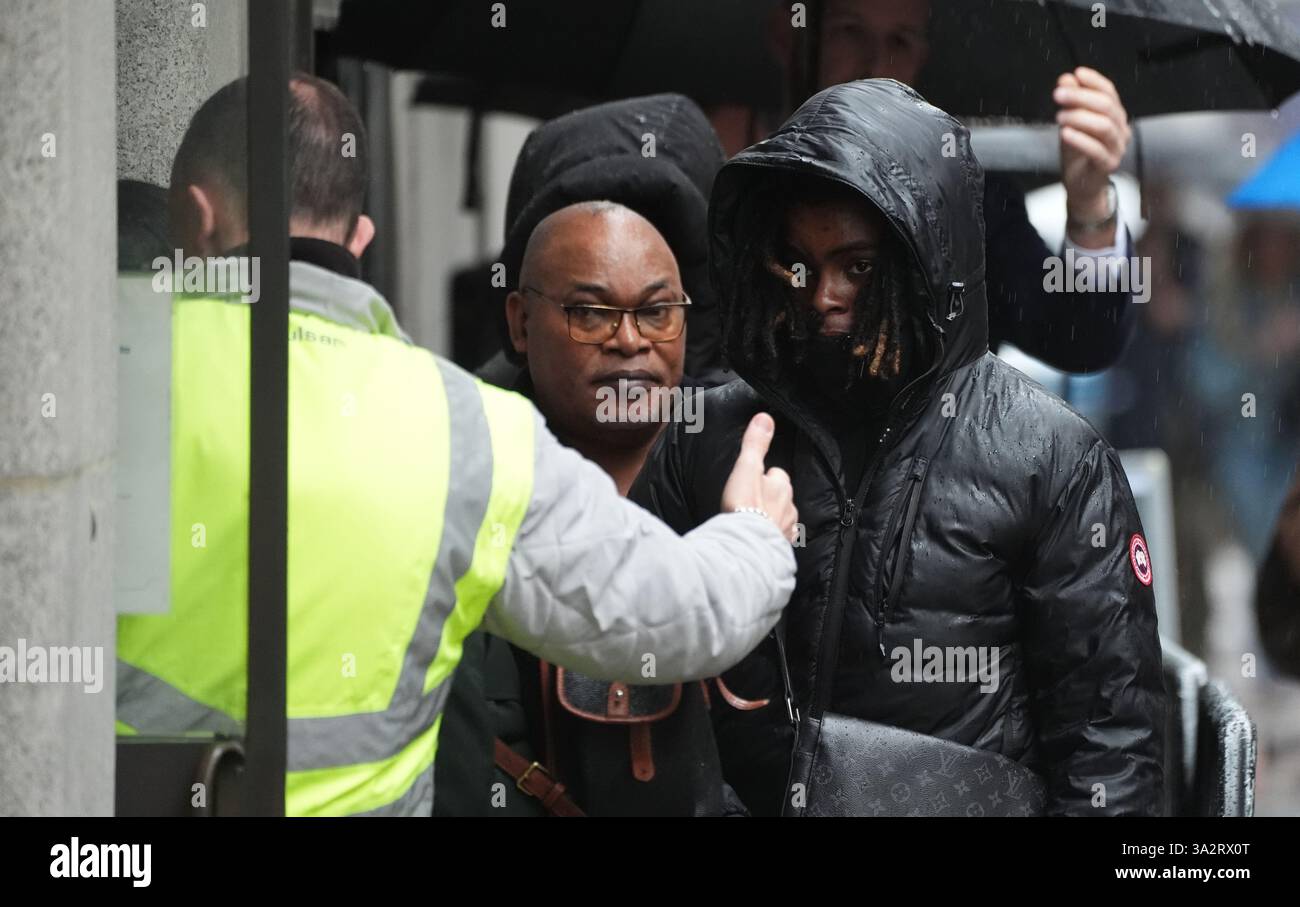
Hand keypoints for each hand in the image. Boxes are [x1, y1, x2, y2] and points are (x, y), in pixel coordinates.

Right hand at [721, 413, 797, 540]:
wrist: (745, 545)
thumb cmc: (744, 506)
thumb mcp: (746, 468)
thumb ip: (756, 444)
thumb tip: (765, 417)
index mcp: (781, 486)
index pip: (777, 474)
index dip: (764, 475)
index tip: (753, 480)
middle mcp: (788, 506)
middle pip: (781, 496)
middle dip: (770, 496)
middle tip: (752, 499)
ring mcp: (786, 528)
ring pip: (782, 516)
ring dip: (772, 516)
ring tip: (755, 519)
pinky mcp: (780, 546)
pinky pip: (780, 538)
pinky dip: (773, 536)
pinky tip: (762, 538)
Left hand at [1054, 66, 1129, 245]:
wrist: (1082, 186)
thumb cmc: (1078, 153)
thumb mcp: (1070, 123)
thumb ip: (1070, 102)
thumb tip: (1067, 79)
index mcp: (1114, 115)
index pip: (1109, 92)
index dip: (1094, 81)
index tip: (1076, 74)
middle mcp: (1120, 129)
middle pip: (1106, 106)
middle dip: (1081, 97)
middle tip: (1058, 94)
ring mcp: (1117, 147)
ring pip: (1104, 126)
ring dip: (1079, 117)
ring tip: (1059, 116)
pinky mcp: (1108, 164)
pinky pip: (1097, 149)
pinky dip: (1080, 140)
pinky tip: (1065, 134)